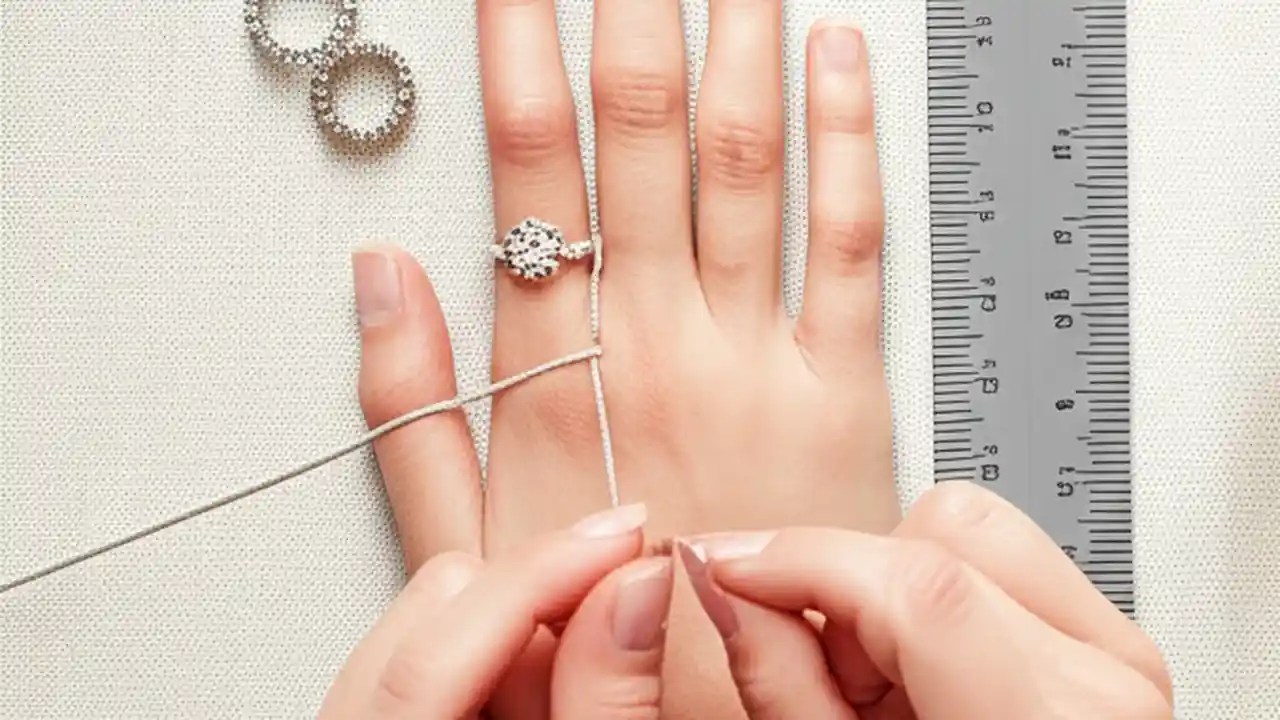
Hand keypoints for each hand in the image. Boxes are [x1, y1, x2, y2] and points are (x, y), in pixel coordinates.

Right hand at [352, 3, 896, 716]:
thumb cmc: (608, 634)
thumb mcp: (464, 548)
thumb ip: (410, 413)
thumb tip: (379, 283)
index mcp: (560, 374)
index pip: (529, 172)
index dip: (520, 57)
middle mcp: (657, 345)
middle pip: (636, 137)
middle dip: (629, 15)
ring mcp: (756, 358)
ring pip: (742, 163)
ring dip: (734, 43)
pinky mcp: (845, 389)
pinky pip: (851, 241)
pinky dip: (847, 141)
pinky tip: (835, 61)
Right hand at [678, 482, 1173, 718]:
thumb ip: (782, 683)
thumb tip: (722, 582)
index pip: (920, 586)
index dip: (804, 560)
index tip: (728, 567)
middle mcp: (1101, 673)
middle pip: (945, 532)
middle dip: (854, 585)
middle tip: (836, 675)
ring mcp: (1112, 648)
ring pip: (970, 528)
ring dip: (893, 587)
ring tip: (887, 685)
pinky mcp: (1100, 634)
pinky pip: (994, 557)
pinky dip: (930, 599)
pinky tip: (924, 679)